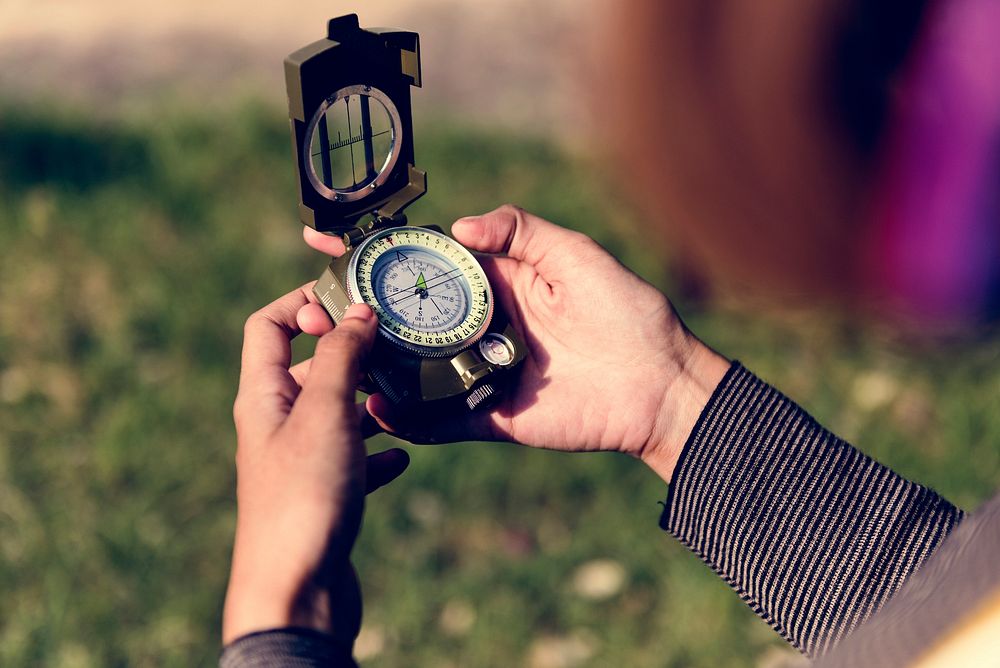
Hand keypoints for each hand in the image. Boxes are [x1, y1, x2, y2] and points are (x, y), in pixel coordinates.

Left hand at [223, 285, 409, 645]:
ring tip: (407, 392)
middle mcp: (276, 424)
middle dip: (350, 351)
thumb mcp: (325, 413)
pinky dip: (378, 451)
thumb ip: (341, 356)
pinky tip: (404, 454)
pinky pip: (354, 459)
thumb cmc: (304, 496)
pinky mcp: (324, 495)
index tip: (351, 298)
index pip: (268, 325)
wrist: (297, 592)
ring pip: (336, 412)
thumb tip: (358, 311)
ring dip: (369, 400)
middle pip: (307, 366)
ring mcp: (300, 461)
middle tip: (395, 342)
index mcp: (261, 396)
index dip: (303, 302)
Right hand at [298, 206, 729, 480]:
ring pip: (410, 367)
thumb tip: (458, 227)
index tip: (323, 239)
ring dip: (365, 361)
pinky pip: (437, 419)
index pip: (420, 261)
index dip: (373, 250)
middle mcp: (476, 325)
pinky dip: (405, 417)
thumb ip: (519, 231)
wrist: (660, 384)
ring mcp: (477, 371)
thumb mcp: (574, 254)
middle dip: (353, 309)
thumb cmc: (625, 310)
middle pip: (402, 316)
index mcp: (493, 281)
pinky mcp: (488, 416)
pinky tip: (371, 407)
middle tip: (305, 305)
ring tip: (321, 354)